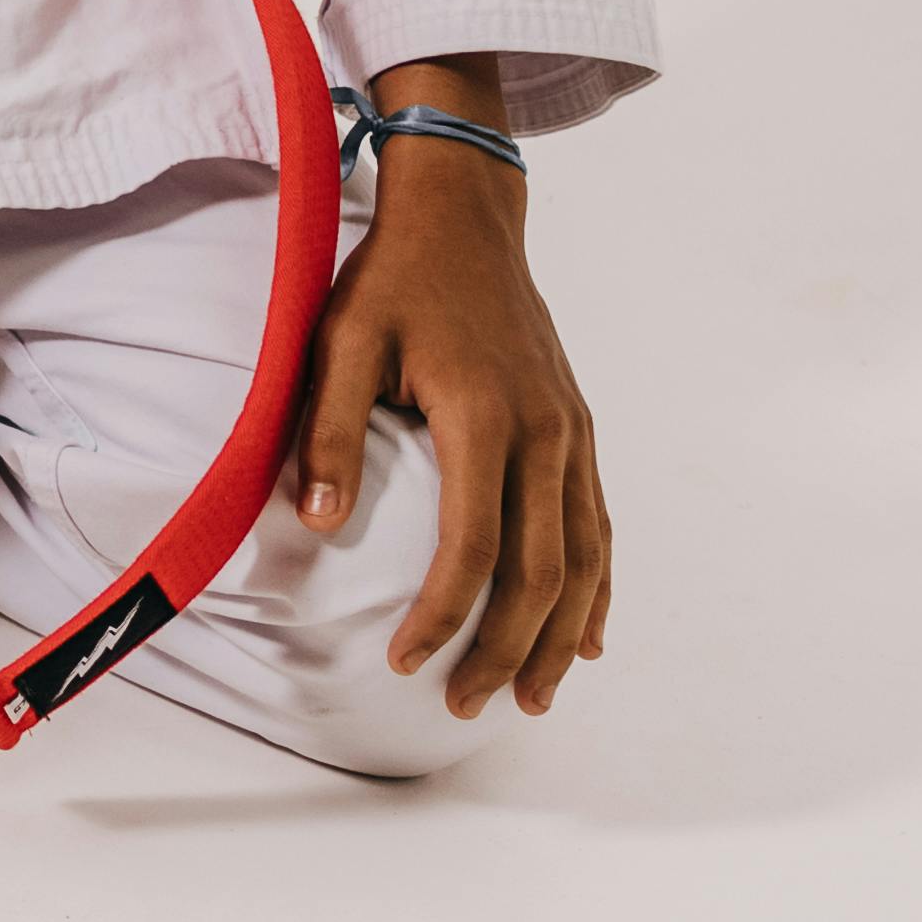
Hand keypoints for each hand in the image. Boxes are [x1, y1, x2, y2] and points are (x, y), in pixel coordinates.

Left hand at [297, 60, 610, 719]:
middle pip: (542, 573)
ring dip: (561, 637)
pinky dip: (598, 589)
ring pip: (584, 560)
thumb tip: (322, 524)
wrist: (466, 217)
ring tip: (530, 697)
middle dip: (506, 650)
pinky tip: (586, 638)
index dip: (442, 615)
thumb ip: (330, 430)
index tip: (406, 662)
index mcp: (484, 416)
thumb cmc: (392, 279)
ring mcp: (572, 433)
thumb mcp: (339, 340)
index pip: (473, 547)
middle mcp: (545, 433)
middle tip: (466, 705)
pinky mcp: (579, 429)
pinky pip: (600, 526)